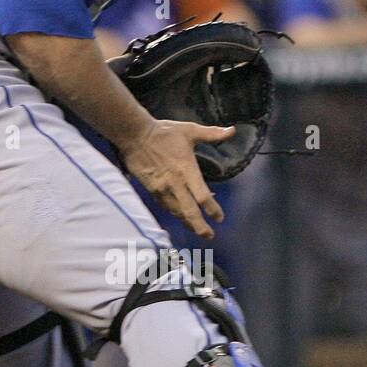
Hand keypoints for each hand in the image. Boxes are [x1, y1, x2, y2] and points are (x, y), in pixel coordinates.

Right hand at [118, 119, 232, 238]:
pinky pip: (165, 206)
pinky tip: (180, 217)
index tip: (220, 218)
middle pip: (189, 211)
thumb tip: (233, 130)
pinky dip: (175, 213)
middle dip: (200, 226)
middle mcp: (175, 183)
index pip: (202, 196)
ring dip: (187, 223)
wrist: (134, 134)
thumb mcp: (189, 130)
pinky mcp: (151, 189)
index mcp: (187, 169)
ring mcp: (161, 188)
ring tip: (197, 230)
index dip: (212, 209)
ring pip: (176, 211)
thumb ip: (212, 133)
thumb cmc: (163, 132)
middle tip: (210, 236)